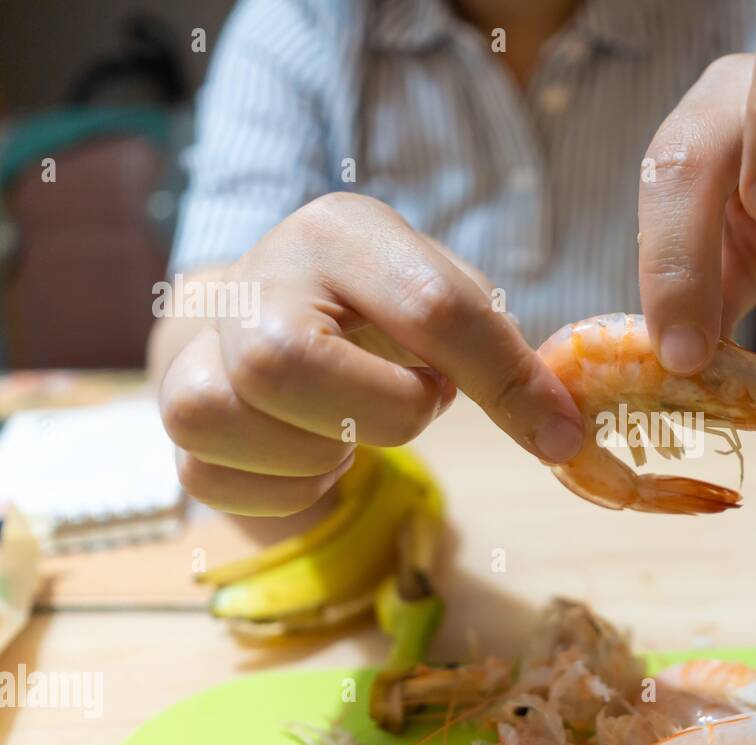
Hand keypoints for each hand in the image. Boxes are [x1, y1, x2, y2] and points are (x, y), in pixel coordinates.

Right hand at [159, 193, 583, 515]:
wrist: (265, 308)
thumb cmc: (374, 304)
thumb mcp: (443, 295)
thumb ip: (500, 352)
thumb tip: (564, 435)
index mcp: (337, 232)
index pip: (431, 308)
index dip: (504, 380)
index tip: (558, 431)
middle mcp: (250, 279)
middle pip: (286, 364)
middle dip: (379, 411)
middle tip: (408, 402)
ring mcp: (195, 351)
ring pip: (241, 425)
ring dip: (326, 451)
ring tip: (350, 418)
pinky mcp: (176, 423)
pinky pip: (225, 485)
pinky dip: (291, 487)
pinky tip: (310, 448)